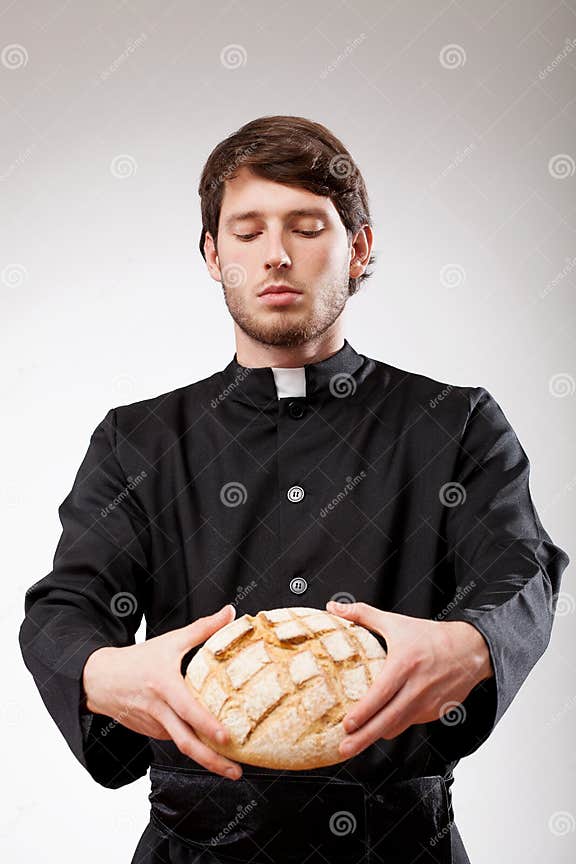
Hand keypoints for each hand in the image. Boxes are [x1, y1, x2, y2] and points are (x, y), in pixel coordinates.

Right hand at [82, 604, 242, 779]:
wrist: (101, 679)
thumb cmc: (139, 659)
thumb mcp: (171, 640)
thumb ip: (203, 628)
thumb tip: (230, 612)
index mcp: (164, 685)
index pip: (187, 710)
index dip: (206, 725)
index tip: (226, 738)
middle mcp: (158, 710)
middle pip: (186, 743)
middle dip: (212, 761)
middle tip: (236, 773)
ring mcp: (153, 725)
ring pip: (182, 745)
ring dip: (206, 758)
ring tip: (232, 767)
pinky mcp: (151, 732)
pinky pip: (175, 739)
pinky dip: (193, 746)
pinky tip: (211, 750)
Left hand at [326, 600, 492, 758]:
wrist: (470, 649)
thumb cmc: (431, 637)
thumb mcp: (396, 622)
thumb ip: (363, 614)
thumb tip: (335, 607)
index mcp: (405, 665)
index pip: (381, 695)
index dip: (363, 713)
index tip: (346, 725)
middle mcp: (417, 688)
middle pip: (387, 721)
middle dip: (363, 739)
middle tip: (344, 749)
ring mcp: (427, 704)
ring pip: (398, 727)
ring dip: (377, 735)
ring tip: (356, 742)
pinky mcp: (434, 713)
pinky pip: (410, 724)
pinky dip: (395, 725)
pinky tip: (383, 723)